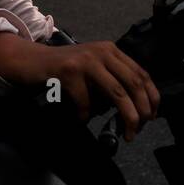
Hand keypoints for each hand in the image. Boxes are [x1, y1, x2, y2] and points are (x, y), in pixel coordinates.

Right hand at [0, 35, 159, 139]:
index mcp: (111, 51)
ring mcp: (86, 60)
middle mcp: (102, 52)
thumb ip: (112, 82)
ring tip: (125, 133)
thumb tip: (135, 111)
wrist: (31, 61)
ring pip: (117, 92)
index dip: (152, 97)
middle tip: (139, 129)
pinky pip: (85, 101)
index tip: (152, 116)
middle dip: (141, 110)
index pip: (141, 73)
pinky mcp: (69, 70)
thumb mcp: (93, 71)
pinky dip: (86, 115)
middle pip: (133, 83)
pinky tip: (80, 119)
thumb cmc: (64, 71)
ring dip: (126, 117)